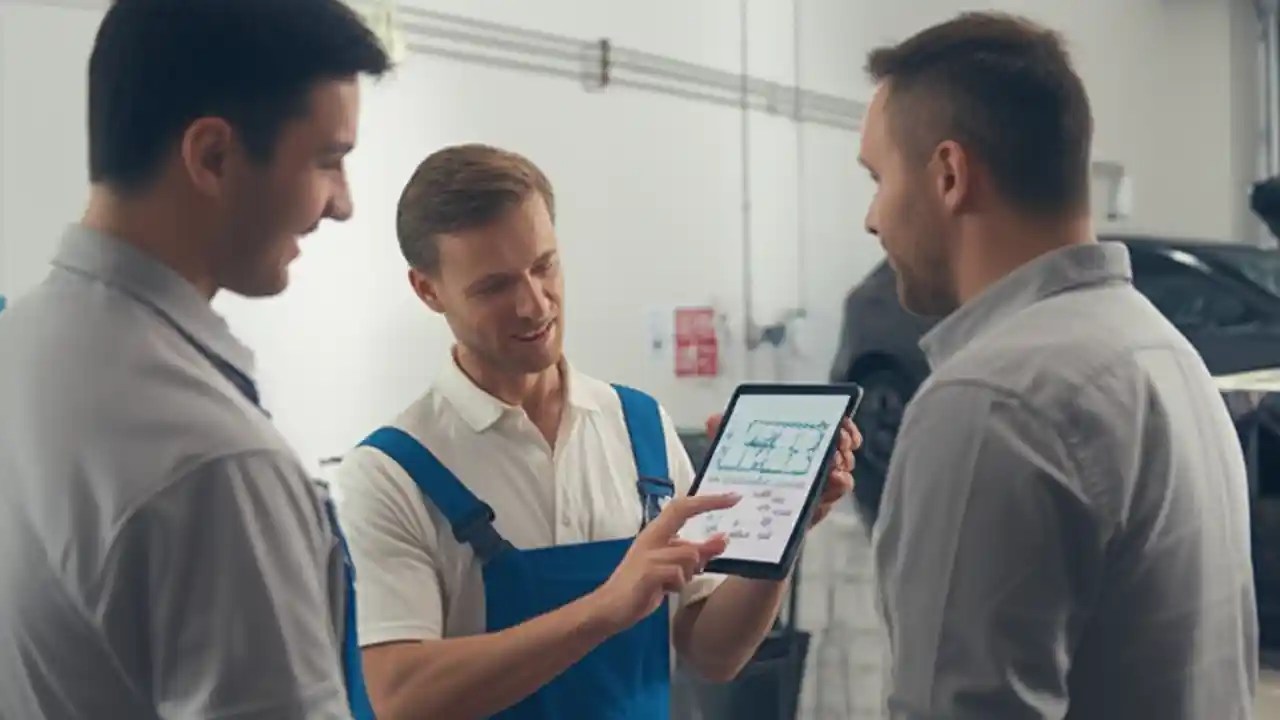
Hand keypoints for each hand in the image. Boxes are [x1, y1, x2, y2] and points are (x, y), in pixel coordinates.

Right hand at [591, 493, 740, 631]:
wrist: (610, 608)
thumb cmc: (642, 585)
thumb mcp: (674, 567)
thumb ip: (698, 553)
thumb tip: (723, 539)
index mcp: (655, 532)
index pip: (682, 506)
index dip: (708, 499)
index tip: (733, 497)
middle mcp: (651, 536)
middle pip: (683, 516)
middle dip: (704, 535)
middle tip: (722, 544)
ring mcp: (648, 553)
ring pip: (690, 554)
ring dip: (688, 572)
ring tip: (671, 584)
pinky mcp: (648, 572)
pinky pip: (679, 575)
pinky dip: (677, 585)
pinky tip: (663, 591)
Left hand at [704, 413, 861, 527]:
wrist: (732, 522)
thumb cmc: (737, 480)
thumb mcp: (730, 454)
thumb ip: (724, 434)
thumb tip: (713, 419)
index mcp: (798, 450)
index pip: (830, 432)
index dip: (843, 427)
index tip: (843, 424)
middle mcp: (811, 470)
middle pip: (842, 453)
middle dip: (844, 444)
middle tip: (838, 443)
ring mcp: (813, 492)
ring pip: (841, 478)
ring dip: (842, 469)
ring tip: (833, 465)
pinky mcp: (808, 514)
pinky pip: (827, 503)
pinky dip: (831, 493)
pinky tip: (828, 485)